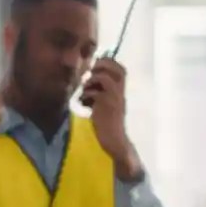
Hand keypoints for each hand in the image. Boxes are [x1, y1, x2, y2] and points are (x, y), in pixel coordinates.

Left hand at [82, 57, 140, 180]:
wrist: (115, 143)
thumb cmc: (109, 125)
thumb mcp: (108, 105)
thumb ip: (102, 93)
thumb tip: (86, 81)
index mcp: (122, 91)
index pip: (121, 69)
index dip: (109, 63)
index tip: (96, 68)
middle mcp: (120, 93)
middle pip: (116, 68)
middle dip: (101, 66)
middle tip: (89, 76)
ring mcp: (114, 99)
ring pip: (103, 78)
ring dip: (91, 81)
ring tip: (85, 90)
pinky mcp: (105, 107)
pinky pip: (94, 93)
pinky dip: (86, 95)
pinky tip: (83, 103)